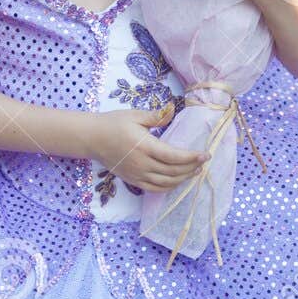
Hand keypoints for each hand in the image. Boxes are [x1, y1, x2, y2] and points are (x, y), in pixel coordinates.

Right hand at [90, 106, 206, 192]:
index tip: (205, 155)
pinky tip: (178, 181)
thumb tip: (172, 110)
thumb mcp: (135, 115)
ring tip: (194, 171)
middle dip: (191, 168)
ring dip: (183, 178)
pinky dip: (169, 187)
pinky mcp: (133, 181)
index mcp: (144, 146)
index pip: (174, 156)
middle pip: (173, 171)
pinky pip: (155, 189)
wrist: (92, 138)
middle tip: (202, 162)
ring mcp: (137, 174)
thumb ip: (156, 116)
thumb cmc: (113, 123)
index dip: (191, 157)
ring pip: (166, 182)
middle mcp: (142, 164)